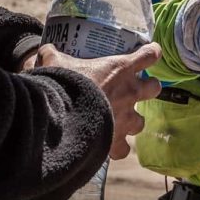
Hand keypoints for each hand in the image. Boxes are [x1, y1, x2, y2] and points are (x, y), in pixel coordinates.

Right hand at [36, 42, 162, 158]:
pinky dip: (118, 148)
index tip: (150, 52)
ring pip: (140, 121)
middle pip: (154, 88)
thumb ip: (52, 55)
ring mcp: (126, 118)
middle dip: (148, 88)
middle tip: (134, 89)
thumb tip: (45, 51)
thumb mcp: (56, 63)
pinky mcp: (116, 140)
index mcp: (121, 69)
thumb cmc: (65, 85)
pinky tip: (109, 146)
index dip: (151, 53)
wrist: (63, 119)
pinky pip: (123, 149)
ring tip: (120, 120)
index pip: (148, 55)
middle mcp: (130, 93)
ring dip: (132, 120)